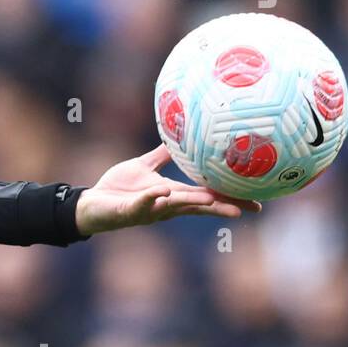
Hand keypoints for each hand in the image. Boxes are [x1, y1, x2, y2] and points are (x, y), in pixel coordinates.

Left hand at [74, 143, 262, 235]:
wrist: (91, 202)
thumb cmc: (119, 187)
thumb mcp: (144, 167)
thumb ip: (162, 155)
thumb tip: (180, 135)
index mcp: (173, 194)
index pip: (207, 196)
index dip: (230, 198)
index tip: (256, 201)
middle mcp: (166, 205)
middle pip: (199, 206)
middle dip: (223, 206)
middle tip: (248, 209)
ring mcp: (149, 209)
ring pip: (175, 206)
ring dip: (193, 203)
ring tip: (213, 200)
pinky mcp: (130, 210)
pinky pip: (143, 204)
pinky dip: (152, 199)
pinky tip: (163, 192)